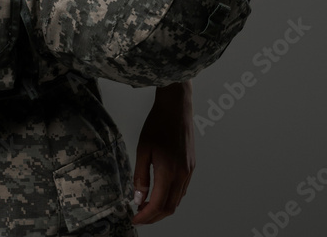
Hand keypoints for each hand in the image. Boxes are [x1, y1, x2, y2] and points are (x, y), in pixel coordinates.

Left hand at [132, 81, 194, 224]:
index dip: (145, 216)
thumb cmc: (158, 124)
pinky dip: (170, 197)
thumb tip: (138, 199)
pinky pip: (182, 190)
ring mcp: (189, 171)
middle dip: (154, 216)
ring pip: (177, 200)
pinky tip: (159, 193)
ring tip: (146, 205)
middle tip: (139, 216)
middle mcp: (182, 174)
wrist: (176, 106)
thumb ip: (140, 176)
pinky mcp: (191, 166)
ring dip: (162, 208)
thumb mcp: (143, 149)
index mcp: (169, 171)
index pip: (157, 204)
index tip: (134, 219)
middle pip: (169, 207)